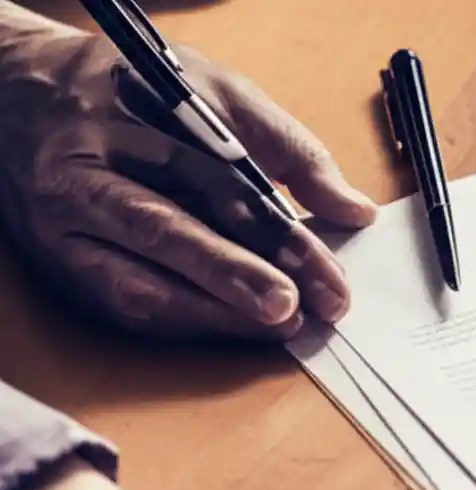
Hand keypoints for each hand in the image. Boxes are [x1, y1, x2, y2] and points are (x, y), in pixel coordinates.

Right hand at [0, 17, 376, 338]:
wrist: (18, 92)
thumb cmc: (134, 92)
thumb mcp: (218, 91)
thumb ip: (290, 149)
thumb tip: (355, 211)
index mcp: (133, 118)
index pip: (218, 182)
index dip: (281, 236)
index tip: (330, 277)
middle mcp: (89, 171)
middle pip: (170, 232)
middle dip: (241, 279)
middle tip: (299, 310)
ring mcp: (66, 222)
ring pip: (137, 281)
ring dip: (213, 314)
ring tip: (275, 326)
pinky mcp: (58, 261)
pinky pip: (122, 304)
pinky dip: (183, 322)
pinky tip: (230, 326)